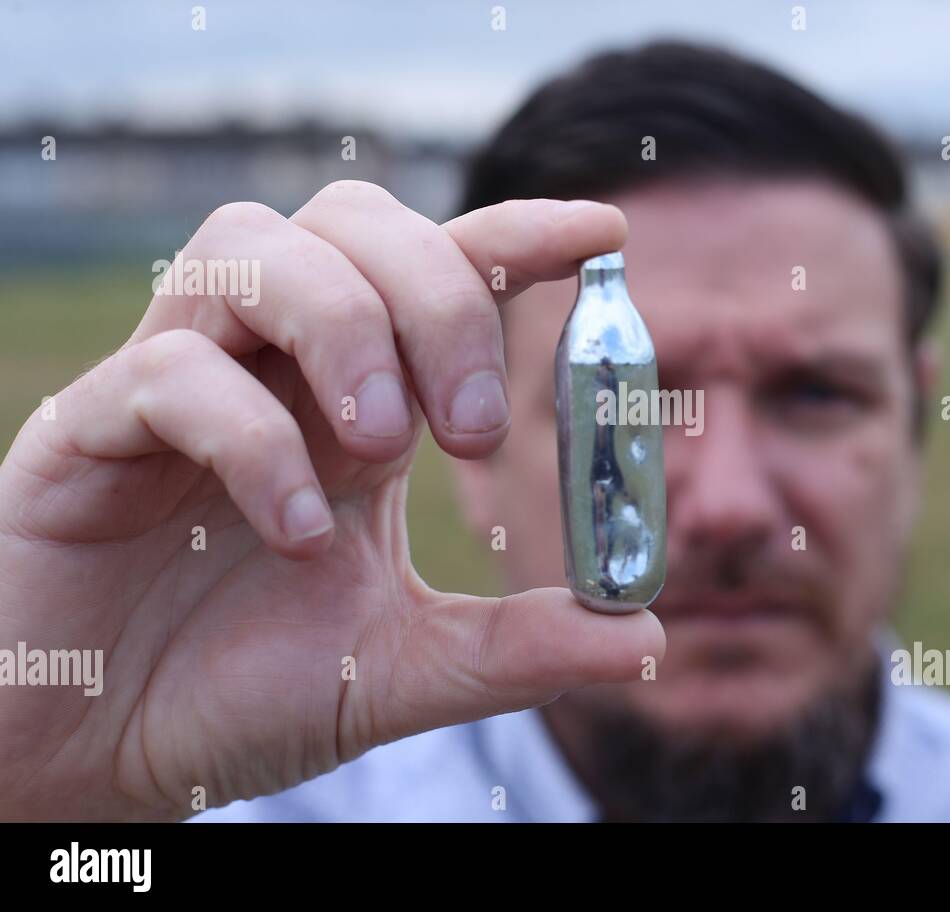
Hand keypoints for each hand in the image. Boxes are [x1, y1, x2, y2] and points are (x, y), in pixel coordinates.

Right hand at [0, 181, 664, 819]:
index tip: (599, 232)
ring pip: (252, 248)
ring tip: (384, 446)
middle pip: (354, 224)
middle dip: (437, 296)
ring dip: (341, 326)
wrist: (102, 756)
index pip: (436, 270)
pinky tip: (292, 531)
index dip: (514, 235)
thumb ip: (516, 648)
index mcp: (353, 406)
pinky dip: (249, 435)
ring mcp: (176, 386)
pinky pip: (168, 369)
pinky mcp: (88, 430)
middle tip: (478, 427)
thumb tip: (642, 637)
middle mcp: (271, 372)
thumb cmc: (239, 692)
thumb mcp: (402, 669)